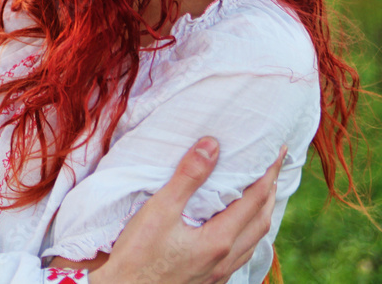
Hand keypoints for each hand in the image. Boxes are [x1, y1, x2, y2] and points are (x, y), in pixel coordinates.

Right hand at [92, 137, 285, 283]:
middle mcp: (226, 259)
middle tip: (272, 169)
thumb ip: (188, 177)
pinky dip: (248, 235)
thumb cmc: (138, 254)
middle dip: (270, 193)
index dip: (268, 174)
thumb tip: (211, 146)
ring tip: (259, 196)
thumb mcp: (160, 209)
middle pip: (262, 222)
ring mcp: (219, 273)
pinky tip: (236, 231)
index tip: (277, 153)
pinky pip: (241, 256)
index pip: (254, 200)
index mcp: (219, 240)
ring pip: (254, 242)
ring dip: (261, 215)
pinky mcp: (208, 280)